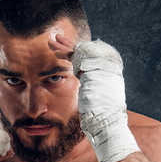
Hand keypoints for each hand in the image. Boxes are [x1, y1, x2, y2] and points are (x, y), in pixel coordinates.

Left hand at [48, 34, 140, 161]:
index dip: (74, 54)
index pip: (86, 60)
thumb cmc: (102, 119)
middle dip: (68, 46)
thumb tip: (87, 97)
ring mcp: (101, 66)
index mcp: (105, 74)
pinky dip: (67, 53)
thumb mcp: (95, 102)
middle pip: (83, 53)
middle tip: (56, 39)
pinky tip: (56, 51)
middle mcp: (106, 68)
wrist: (108, 122)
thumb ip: (92, 92)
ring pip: (80, 52)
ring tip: (52, 41)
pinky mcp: (94, 68)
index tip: (63, 51)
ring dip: (64, 46)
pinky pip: (79, 57)